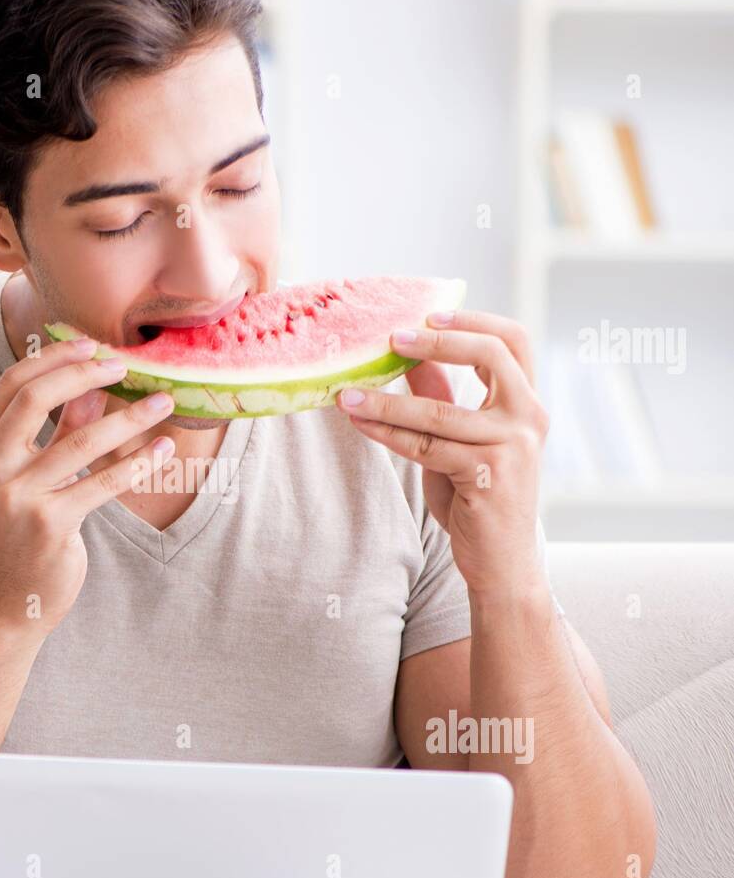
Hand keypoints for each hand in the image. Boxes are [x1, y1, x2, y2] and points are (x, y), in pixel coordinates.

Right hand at [0, 338, 175, 636]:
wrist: (8, 602)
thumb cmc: (21, 534)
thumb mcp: (31, 476)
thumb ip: (59, 432)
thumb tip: (92, 386)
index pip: (13, 384)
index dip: (55, 358)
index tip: (92, 345)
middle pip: (35, 398)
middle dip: (85, 373)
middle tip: (125, 365)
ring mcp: (17, 497)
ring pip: (81, 440)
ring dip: (128, 417)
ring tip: (163, 403)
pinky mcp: (50, 525)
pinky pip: (103, 482)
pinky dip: (139, 462)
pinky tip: (163, 449)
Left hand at [336, 308, 549, 598]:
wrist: (502, 563)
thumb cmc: (479, 499)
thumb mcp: (459, 440)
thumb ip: (444, 398)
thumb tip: (410, 358)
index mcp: (526, 403)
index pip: (512, 340)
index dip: (472, 320)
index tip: (429, 314)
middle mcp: (529, 417)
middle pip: (491, 353)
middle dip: (438, 339)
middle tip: (391, 337)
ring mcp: (512, 446)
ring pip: (441, 409)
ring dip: (387, 398)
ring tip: (348, 391)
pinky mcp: (488, 474)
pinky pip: (426, 445)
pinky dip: (387, 431)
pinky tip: (360, 421)